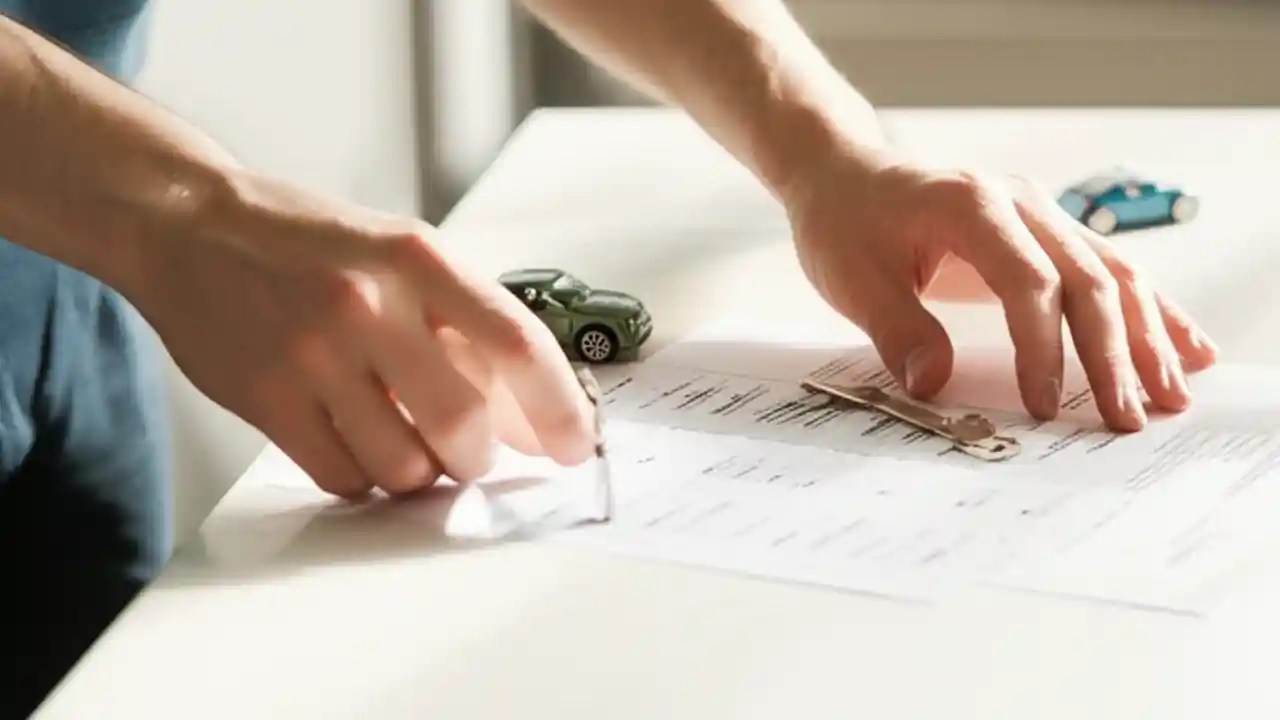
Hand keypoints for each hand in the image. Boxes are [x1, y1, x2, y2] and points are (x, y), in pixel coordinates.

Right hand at [132, 171, 595, 496]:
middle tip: (471, 452)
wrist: (189, 227)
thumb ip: (466, 330)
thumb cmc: (313, 246)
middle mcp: (368, 303)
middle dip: (479, 457)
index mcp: (418, 258)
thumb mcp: (401, 257)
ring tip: (409, 444)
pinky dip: (367, 479)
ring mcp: (313, 354)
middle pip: (463, 423)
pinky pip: (344, 478)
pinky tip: (360, 445)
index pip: (517, 342)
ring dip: (422, 475)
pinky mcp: (266, 399)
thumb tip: (529, 420)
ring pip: (404, 466)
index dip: (559, 406)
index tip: (577, 445)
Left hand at [784, 153, 1218, 430]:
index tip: (1042, 403)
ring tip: (1173, 395)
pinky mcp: (1047, 232)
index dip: (1042, 346)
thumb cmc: (846, 222)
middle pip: (1087, 279)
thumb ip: (897, 329)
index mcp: (971, 205)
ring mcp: (1041, 213)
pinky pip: (1108, 269)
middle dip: (1112, 355)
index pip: (1028, 281)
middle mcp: (1020, 201)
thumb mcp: (852, 278)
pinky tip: (1183, 347)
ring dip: (1145, 337)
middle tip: (1125, 418)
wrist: (847, 175)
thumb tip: (932, 385)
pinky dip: (1146, 311)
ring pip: (1112, 273)